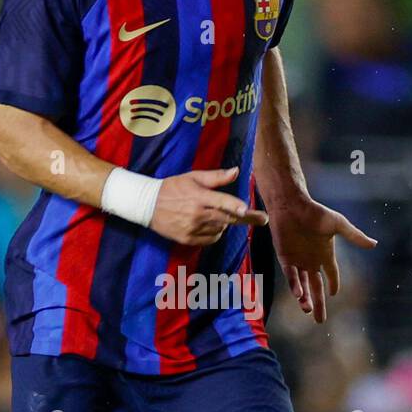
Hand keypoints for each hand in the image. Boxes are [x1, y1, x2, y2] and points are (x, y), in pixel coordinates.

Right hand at [150, 166, 267, 245]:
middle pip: (228, 219)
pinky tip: (210, 225)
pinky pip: (211, 239)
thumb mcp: (193, 177)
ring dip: (225, 223)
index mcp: (199, 197)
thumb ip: (216, 177)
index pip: (221, 202)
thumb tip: (236, 172)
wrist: (147, 205)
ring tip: (217, 214)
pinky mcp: (188, 239)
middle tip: (263, 219)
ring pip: (221, 229)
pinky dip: (216, 233)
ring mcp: (192, 229)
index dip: (235, 206)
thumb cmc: (172, 187)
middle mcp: (197, 214)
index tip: (248, 210)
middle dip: (247, 218)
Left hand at [270, 194, 376, 322]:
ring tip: (308, 311)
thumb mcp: (338, 224)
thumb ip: (354, 236)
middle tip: (320, 321)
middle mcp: (311, 260)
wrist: (292, 204)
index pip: (331, 274)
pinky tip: (300, 295)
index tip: (335, 295)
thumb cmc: (315, 211)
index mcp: (325, 253)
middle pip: (316, 287)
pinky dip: (295, 285)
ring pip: (302, 285)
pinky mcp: (285, 258)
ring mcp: (297, 260)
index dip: (334, 284)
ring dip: (305, 298)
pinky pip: (290, 276)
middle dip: (318, 303)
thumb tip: (374, 244)